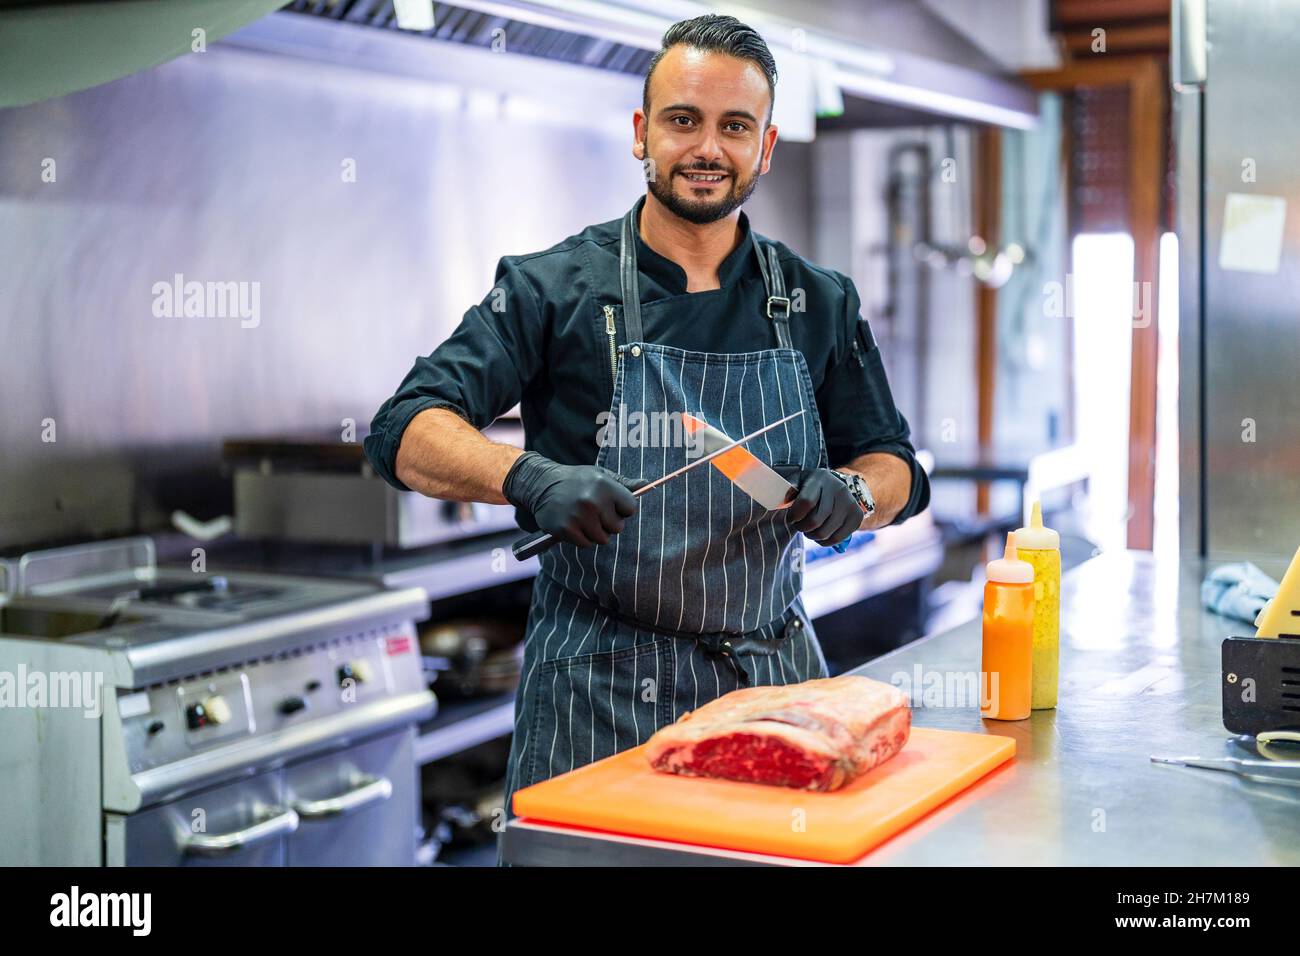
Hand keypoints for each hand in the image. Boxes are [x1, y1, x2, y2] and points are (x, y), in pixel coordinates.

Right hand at [503, 452, 647, 546]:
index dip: (622, 509)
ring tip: (584, 518)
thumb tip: (647, 484)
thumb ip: (624, 483)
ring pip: (602, 539)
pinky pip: (586, 544)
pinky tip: (573, 524)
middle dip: (609, 523)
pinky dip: (581, 538)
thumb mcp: (600, 475)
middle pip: (618, 527)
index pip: (631, 508)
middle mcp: (592, 501)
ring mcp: (578, 516)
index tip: (612, 505)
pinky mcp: (565, 529)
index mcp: (604, 485)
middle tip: (595, 512)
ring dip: (595, 532)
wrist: (541, 484)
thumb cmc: (576, 480)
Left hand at [778, 467, 862, 546]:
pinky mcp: (857, 516)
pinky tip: (821, 535)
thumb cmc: (810, 486)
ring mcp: (850, 503)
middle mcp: (838, 488)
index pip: (806, 502)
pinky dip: (825, 542)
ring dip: (812, 536)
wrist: (838, 485)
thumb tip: (773, 499)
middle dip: (802, 528)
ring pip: (825, 532)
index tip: (791, 518)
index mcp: (820, 478)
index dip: (794, 515)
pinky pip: (837, 539)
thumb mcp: (798, 481)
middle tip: (799, 526)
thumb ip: (786, 490)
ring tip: (809, 530)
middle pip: (815, 521)